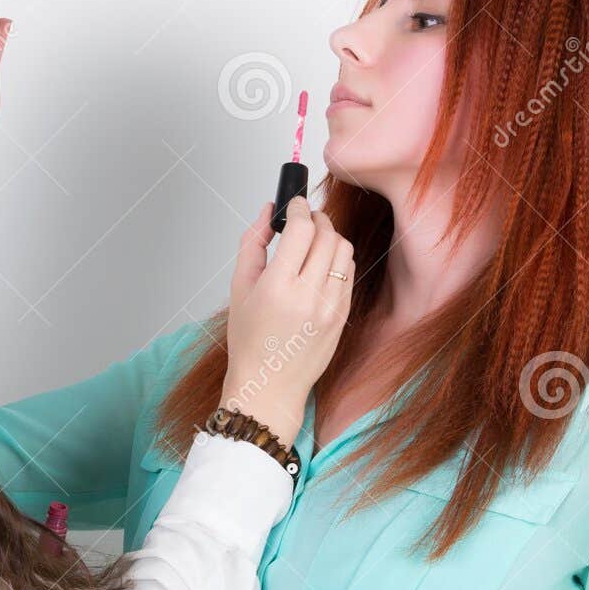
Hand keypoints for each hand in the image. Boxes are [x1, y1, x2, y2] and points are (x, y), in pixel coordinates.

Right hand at [221, 196, 353, 443]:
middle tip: (304, 217)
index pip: (300, 229)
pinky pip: (349, 273)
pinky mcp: (343, 316)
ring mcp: (330, 308)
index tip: (293, 204)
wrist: (269, 385)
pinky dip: (338, 259)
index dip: (298, 208)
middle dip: (316, 217)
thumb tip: (267, 210)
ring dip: (330, 235)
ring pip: (344, 250)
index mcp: (277, 288)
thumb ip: (252, 242)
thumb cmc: (249, 341)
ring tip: (314, 239)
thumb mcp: (239, 288)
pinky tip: (322, 264)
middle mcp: (308, 297)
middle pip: (326, 234)